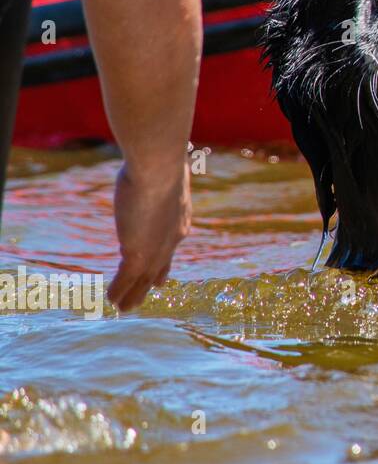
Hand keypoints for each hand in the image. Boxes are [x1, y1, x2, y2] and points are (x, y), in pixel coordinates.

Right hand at [107, 160, 190, 310]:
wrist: (160, 167)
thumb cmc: (162, 159)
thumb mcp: (166, 168)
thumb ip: (163, 172)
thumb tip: (166, 155)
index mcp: (180, 218)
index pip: (170, 243)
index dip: (163, 257)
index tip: (160, 271)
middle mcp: (172, 238)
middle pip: (160, 267)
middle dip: (151, 282)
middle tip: (145, 293)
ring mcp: (156, 249)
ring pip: (143, 280)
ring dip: (132, 294)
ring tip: (125, 308)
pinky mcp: (139, 254)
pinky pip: (127, 280)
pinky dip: (119, 291)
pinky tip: (111, 301)